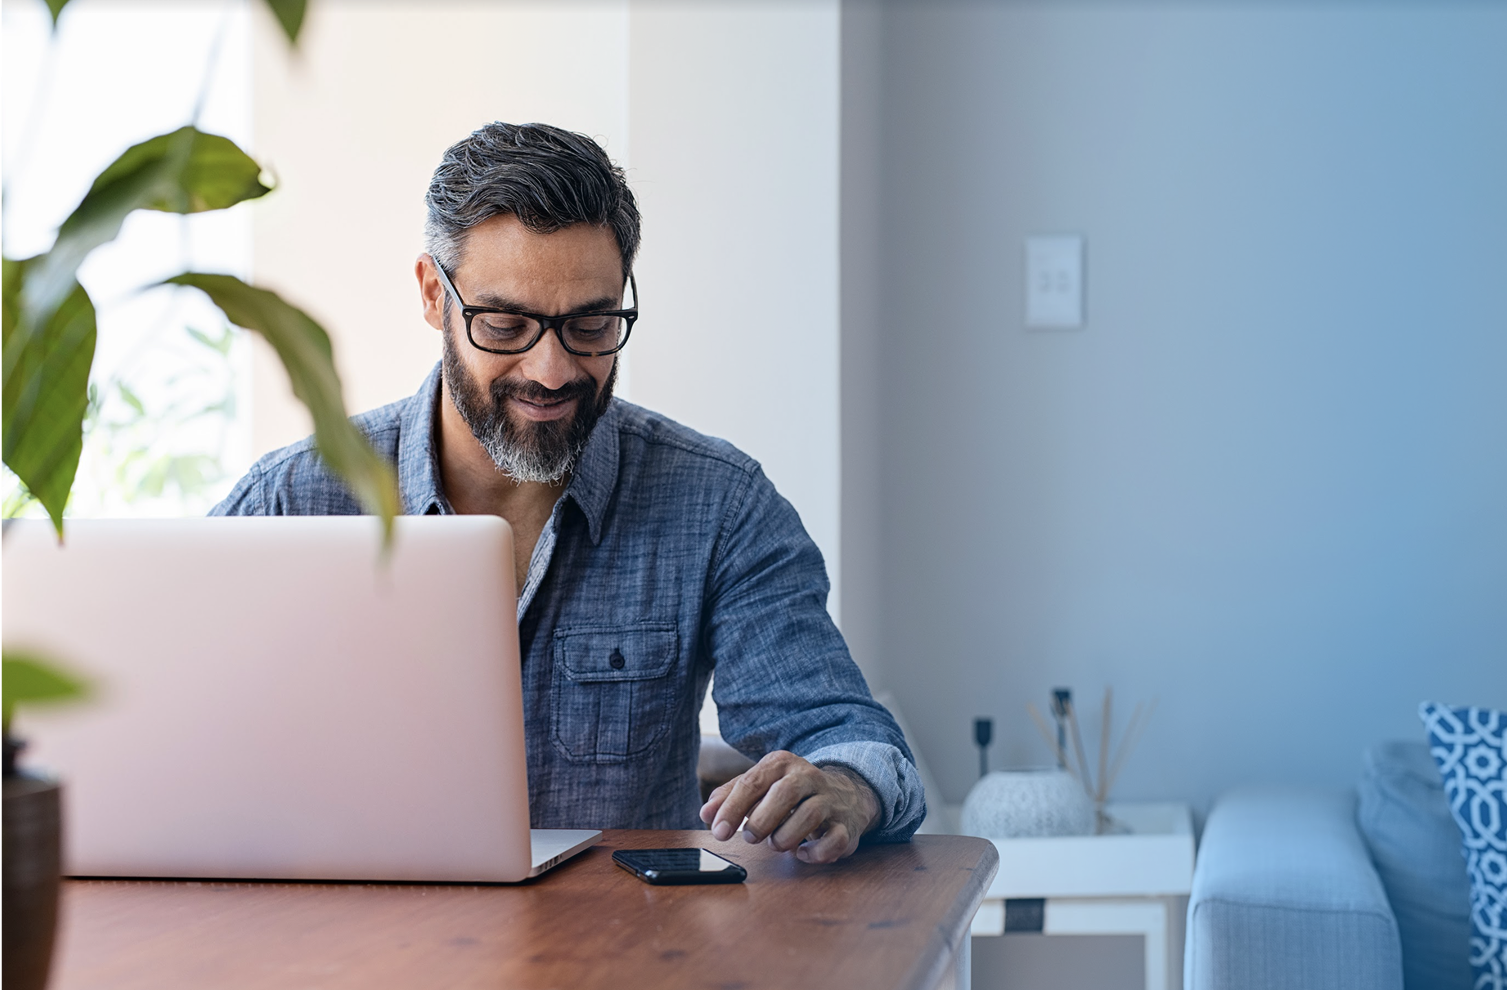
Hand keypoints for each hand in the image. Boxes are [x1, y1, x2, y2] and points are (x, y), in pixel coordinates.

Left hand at [698, 750, 880, 863]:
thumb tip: (706, 814)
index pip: (753, 781)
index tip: (718, 831)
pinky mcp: (847, 826)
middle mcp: (808, 777)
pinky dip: (815, 852)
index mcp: (783, 763)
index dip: (732, 808)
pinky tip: (802, 853)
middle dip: (762, 820)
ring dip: (786, 837)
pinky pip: (835, 840)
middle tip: (750, 838)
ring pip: (811, 815)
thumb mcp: (761, 785)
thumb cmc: (791, 793)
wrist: (845, 794)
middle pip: (786, 793)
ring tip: (775, 844)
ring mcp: (830, 800)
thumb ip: (731, 796)